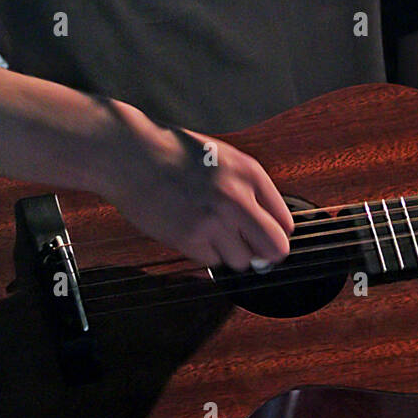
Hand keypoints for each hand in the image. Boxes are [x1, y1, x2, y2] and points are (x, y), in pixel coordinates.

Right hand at [96, 100, 294, 271]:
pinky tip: (191, 230)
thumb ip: (249, 188)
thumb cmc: (174, 154)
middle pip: (274, 249)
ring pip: (243, 261)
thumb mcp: (224, 158)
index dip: (275, 232)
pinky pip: (212, 262)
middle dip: (265, 253)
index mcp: (249, 174)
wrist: (132, 155)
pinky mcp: (189, 238)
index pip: (285, 222)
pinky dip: (204, 253)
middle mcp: (237, 198)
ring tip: (212, 233)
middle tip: (252, 249)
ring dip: (230, 253)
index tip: (264, 235)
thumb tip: (268, 225)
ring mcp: (214, 220)